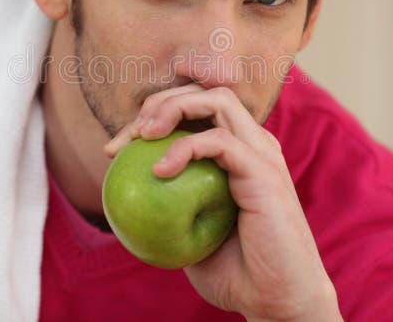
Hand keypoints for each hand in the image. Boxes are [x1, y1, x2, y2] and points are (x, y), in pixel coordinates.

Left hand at [104, 83, 341, 320]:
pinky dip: (184, 147)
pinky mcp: (263, 170)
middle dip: (159, 102)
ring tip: (142, 136)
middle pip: (204, 92)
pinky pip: (219, 140)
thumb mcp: (190, 233)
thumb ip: (169, 205)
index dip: (152, 115)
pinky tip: (160, 170)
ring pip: (216, 99)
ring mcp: (261, 153)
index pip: (194, 109)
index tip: (115, 149)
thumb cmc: (236, 271)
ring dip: (172, 108)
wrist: (277, 300)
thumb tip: (126, 193)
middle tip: (127, 137)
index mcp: (238, 151)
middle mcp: (252, 143)